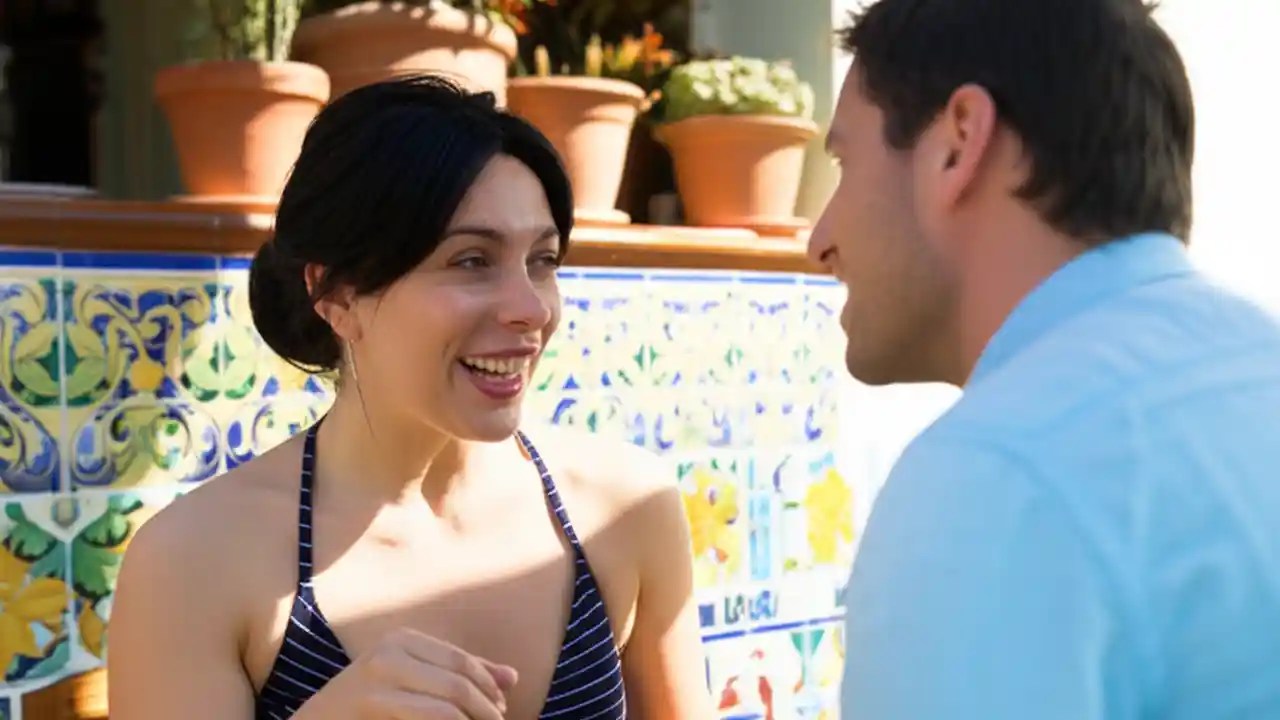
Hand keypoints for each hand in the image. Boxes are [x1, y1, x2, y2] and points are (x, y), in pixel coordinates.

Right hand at [294, 627, 517, 718]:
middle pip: (459, 684)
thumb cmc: (370, 702)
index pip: (463, 661)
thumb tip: (512, 678)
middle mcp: (391, 652)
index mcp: (403, 639)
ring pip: (448, 705)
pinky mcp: (374, 704)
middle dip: (486, 709)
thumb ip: (460, 674)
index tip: (501, 708)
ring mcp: (379, 679)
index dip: (488, 686)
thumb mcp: (413, 678)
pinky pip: (430, 718)